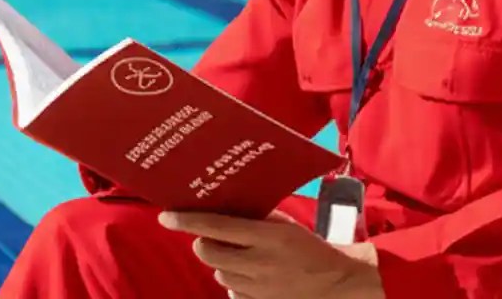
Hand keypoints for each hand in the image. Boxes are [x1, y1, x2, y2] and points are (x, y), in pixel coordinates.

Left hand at [158, 209, 383, 298]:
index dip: (187, 221)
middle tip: (211, 236)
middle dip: (204, 242)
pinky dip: (234, 281)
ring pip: (217, 272)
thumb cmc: (311, 248)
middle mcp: (257, 263)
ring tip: (242, 256)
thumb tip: (223, 210)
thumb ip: (257, 219)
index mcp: (267, 237)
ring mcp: (255, 287)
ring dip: (222, 262)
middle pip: (207, 252)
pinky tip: (252, 275)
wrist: (335, 284)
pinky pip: (230, 290)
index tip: (166, 216)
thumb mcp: (287, 226)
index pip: (216, 226)